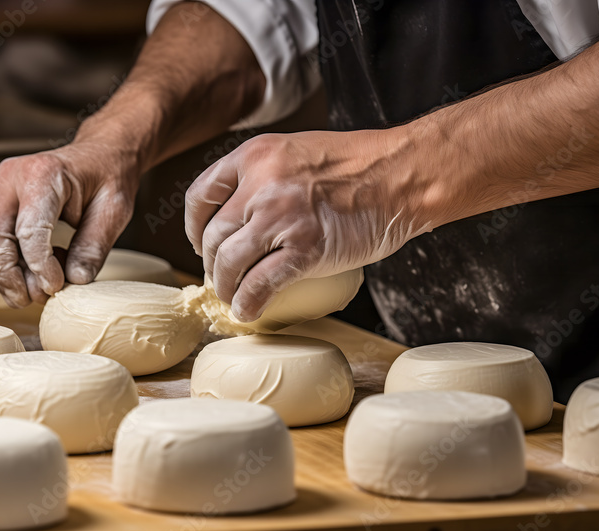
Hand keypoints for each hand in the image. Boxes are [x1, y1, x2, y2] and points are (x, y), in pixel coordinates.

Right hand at [0, 141, 138, 306]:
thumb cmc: (107, 177)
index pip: (29, 230)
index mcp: (44, 174)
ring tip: (27, 293)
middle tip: (33, 298)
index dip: (40, 266)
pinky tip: (21, 277)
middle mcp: (12, 176)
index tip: (56, 286)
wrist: (98, 156)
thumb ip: (93, 247)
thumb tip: (74, 281)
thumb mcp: (113, 211)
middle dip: (8, 275)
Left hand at [185, 130, 438, 321]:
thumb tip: (240, 212)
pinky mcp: (304, 248)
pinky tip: (248, 311)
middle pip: (213, 235)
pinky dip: (247, 303)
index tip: (201, 243)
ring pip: (229, 263)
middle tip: (221, 276)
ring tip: (231, 297)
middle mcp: (260, 184)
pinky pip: (259, 285)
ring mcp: (280, 217)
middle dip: (211, 263)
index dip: (195, 226)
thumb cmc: (358, 165)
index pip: (201, 195)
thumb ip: (265, 174)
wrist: (403, 175)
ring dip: (225, 288)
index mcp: (254, 155)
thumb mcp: (296, 152)